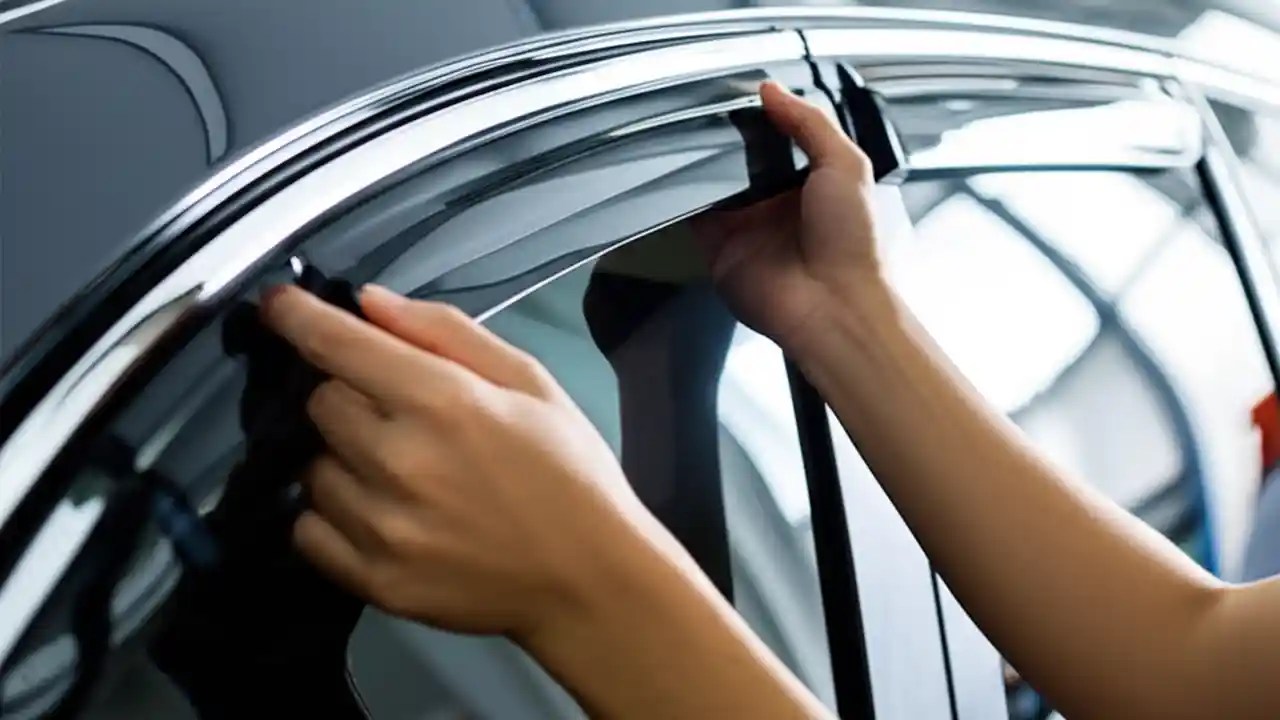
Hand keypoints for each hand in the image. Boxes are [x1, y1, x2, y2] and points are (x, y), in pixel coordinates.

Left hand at [259, 284, 654, 640]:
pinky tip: (379, 513)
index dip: (295, 317)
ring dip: (340, 460)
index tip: (279, 307)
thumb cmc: (569, 472)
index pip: (335, 344)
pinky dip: (330, 516)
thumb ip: (446, 333)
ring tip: (396, 473)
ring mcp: (381, 526)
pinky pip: (307, 531)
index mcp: (442, 401)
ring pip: (311, 468)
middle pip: (319, 403)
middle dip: (347, 396)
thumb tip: (368, 303)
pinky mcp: (374, 579)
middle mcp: (399, 460)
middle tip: (395, 415)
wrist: (591, 580)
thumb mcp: (530, 382)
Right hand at [694, 81, 884, 355]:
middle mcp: (776, 205)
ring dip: (701, 166)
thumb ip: (810, 123)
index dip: (761, 119)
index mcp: (812, 183)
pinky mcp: (719, 249)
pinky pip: (692, 218)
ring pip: (712, 186)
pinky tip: (675, 175)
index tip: (740, 94)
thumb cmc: (854, 243)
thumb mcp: (846, 165)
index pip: (778, 141)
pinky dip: (681, 199)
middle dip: (724, 141)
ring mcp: (746, 227)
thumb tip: (771, 90)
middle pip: (740, 162)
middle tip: (706, 113)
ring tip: (686, 135)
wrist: (833, 306)